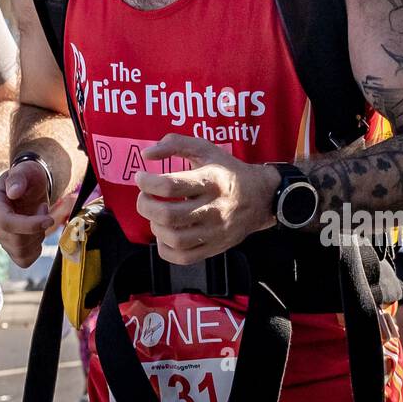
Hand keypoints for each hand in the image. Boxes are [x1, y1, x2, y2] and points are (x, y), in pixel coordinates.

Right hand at [0, 158, 54, 266]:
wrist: (30, 187)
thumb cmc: (28, 177)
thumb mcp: (26, 170)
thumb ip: (19, 177)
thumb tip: (13, 192)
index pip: (5, 222)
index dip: (29, 225)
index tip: (49, 219)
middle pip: (14, 240)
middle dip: (37, 229)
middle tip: (43, 209)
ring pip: (20, 251)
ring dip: (37, 238)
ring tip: (40, 219)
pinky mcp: (8, 247)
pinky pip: (23, 260)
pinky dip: (35, 250)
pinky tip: (37, 234)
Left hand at [134, 134, 279, 264]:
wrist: (261, 197)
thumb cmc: (227, 171)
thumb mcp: (206, 149)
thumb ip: (175, 143)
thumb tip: (146, 154)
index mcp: (211, 181)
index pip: (170, 185)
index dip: (147, 182)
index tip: (141, 177)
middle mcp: (214, 208)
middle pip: (169, 215)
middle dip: (145, 205)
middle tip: (144, 196)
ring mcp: (215, 232)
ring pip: (175, 239)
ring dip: (155, 226)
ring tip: (155, 214)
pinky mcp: (215, 248)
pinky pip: (183, 258)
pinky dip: (165, 248)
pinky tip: (165, 233)